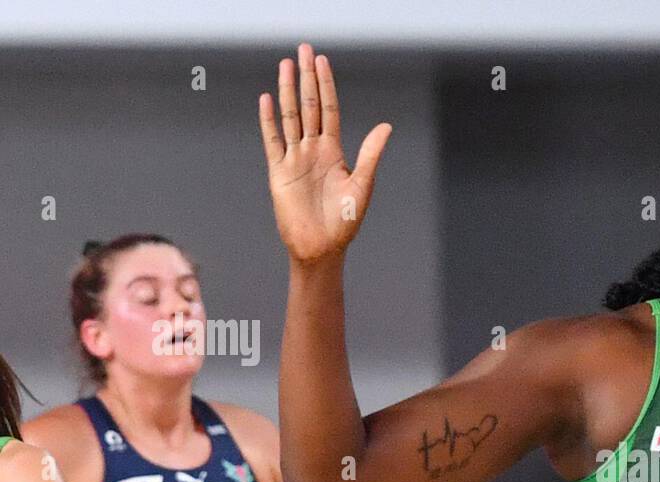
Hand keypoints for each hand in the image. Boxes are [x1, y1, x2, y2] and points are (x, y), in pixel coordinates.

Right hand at [258, 42, 391, 263]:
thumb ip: (371, 155)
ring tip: (285, 65)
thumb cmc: (344, 222)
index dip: (326, 86)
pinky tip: (267, 99)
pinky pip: (273, 140)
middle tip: (303, 50)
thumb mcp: (362, 185)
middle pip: (309, 106)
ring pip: (290, 117)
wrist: (321, 247)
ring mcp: (295, 158)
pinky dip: (269, 120)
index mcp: (334, 152)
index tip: (322, 62)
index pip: (330, 110)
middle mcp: (314, 150)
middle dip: (306, 78)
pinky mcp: (279, 171)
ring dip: (287, 91)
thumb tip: (386, 127)